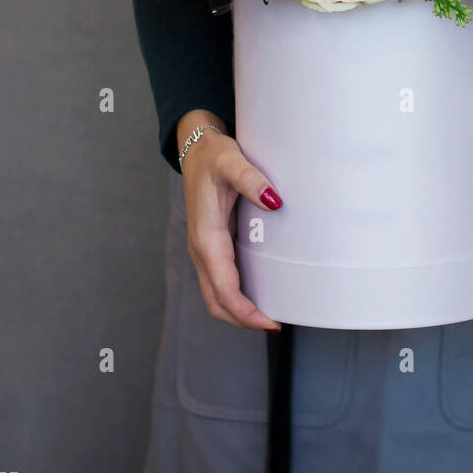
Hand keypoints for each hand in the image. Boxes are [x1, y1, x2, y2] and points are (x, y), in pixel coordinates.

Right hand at [176, 110, 283, 332]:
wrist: (196, 148)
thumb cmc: (213, 156)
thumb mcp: (231, 160)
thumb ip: (251, 179)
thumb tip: (274, 201)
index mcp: (206, 237)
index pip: (223, 289)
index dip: (245, 312)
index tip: (270, 322)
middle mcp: (201, 249)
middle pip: (217, 302)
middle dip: (242, 319)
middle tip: (275, 324)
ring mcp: (205, 250)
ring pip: (216, 295)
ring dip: (239, 310)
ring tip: (270, 314)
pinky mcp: (212, 246)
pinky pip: (221, 281)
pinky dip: (237, 295)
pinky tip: (260, 291)